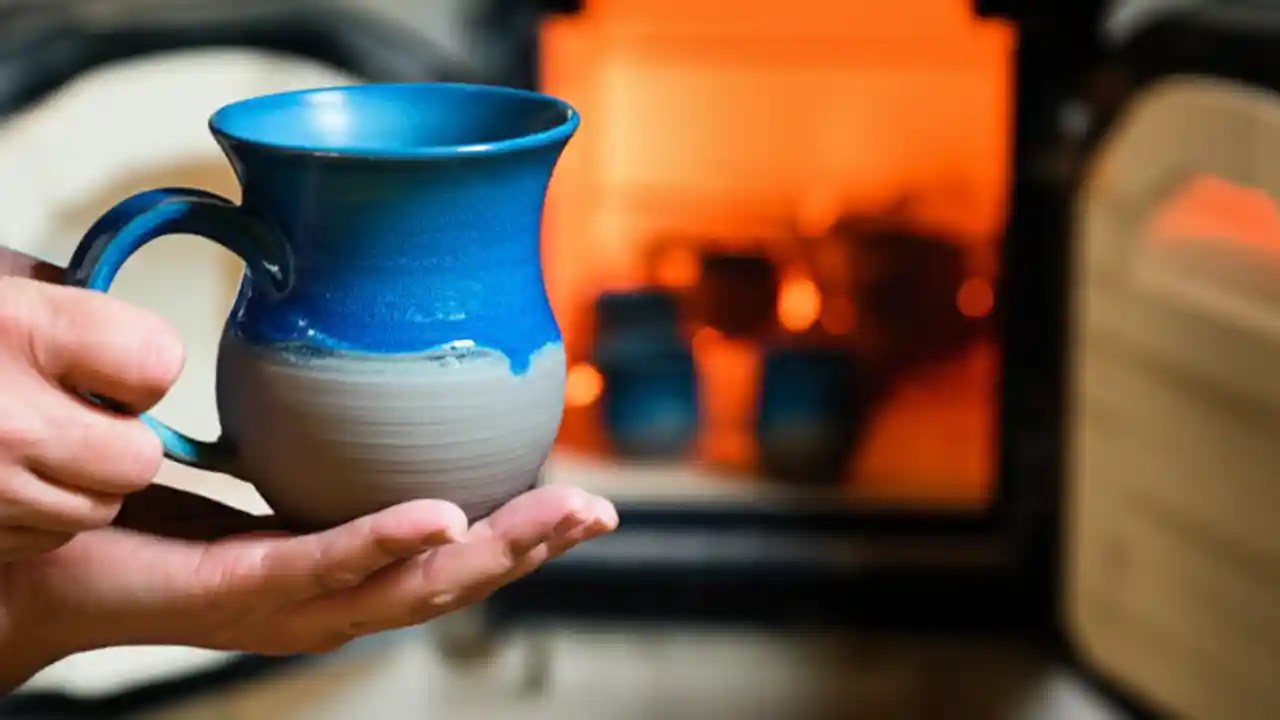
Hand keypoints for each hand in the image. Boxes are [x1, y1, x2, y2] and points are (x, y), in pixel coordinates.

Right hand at [0, 249, 183, 562]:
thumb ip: (61, 296)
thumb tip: (124, 310)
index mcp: (15, 329)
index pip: (158, 362)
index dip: (141, 365)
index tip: (107, 359)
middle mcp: (3, 418)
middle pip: (139, 459)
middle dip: (116, 440)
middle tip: (68, 412)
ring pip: (99, 507)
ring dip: (79, 483)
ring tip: (21, 443)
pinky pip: (46, 537)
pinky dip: (33, 515)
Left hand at [0, 482, 615, 688]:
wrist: (36, 561)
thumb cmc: (140, 514)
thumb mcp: (247, 459)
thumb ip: (307, 425)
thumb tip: (352, 346)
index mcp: (338, 565)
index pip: (444, 553)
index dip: (516, 530)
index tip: (576, 494)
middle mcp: (327, 596)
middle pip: (451, 579)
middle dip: (532, 547)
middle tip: (600, 510)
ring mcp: (288, 602)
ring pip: (413, 586)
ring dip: (495, 552)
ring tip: (562, 514)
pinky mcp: (241, 593)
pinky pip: (327, 568)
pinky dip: (391, 544)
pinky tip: (447, 516)